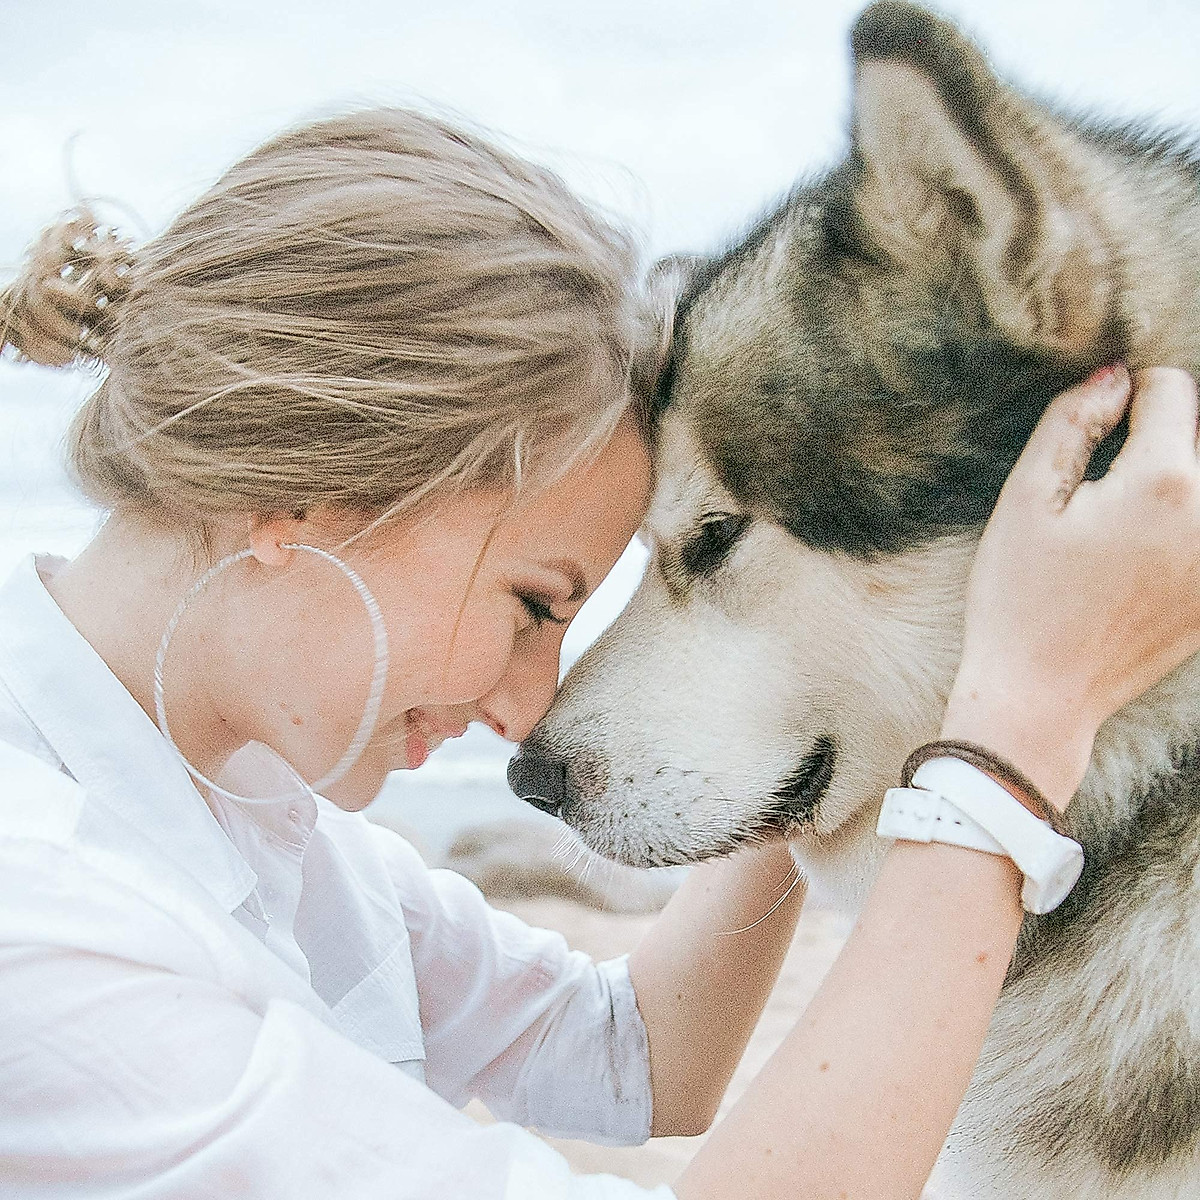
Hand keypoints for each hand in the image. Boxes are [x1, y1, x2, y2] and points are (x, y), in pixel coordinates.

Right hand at [943, 365, 1199, 809]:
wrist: (1040, 697)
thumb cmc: (1020, 600)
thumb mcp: (1024, 500)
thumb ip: (1071, 422)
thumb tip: (1114, 377)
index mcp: (1164, 483)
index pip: (1172, 389)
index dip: (1123, 401)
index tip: (1089, 441)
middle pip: (1199, 434)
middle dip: (1157, 440)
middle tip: (1103, 489)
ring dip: (1171, 482)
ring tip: (1122, 524)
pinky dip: (1179, 526)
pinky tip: (1136, 562)